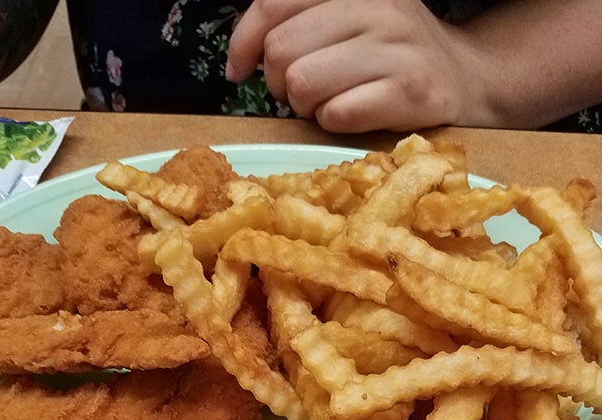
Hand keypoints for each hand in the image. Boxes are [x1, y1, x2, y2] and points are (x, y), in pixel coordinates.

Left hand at [226, 0, 477, 132]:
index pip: (273, 3)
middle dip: (282, 83)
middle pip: (282, 52)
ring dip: (307, 106)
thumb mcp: (348, 16)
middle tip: (304, 91)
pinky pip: (337, 114)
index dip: (244, 42)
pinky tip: (355, 114)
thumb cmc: (391, 54)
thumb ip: (299, 21)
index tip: (239, 69)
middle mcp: (376, 6)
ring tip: (331, 102)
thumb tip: (242, 55)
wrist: (465, 78)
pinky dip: (335, 124)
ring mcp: (395, 47)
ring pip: (303, 83)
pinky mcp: (409, 91)